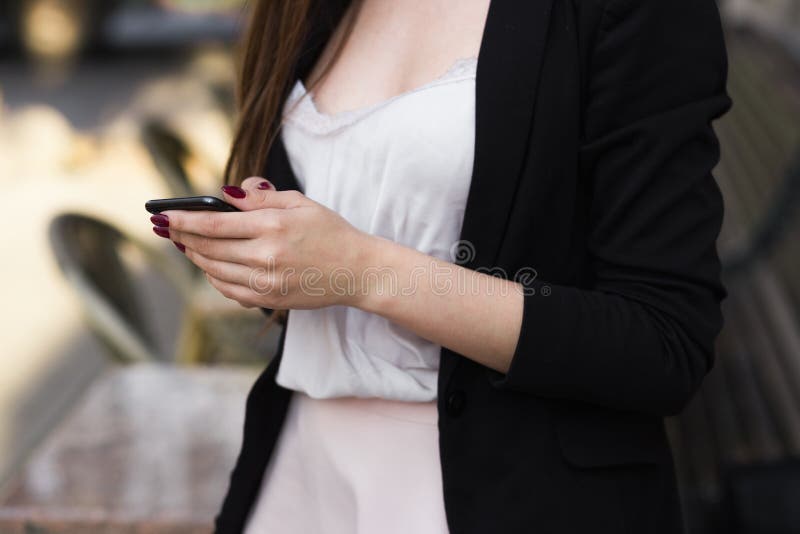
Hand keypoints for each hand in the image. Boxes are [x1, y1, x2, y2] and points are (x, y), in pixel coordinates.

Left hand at [151, 177, 377, 309]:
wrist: (357, 271)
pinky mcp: (270, 299)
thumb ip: (261, 197)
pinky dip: (214, 279)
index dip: (182, 220)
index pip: (212, 224)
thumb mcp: (300, 203)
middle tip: (168, 229)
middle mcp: (265, 256)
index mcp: (271, 226)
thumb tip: (226, 193)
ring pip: (214, 271)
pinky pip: (229, 291)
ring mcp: (266, 282)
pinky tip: (211, 268)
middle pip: (207, 249)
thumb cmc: (331, 232)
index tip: (163, 216)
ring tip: (187, 246)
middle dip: (182, 238)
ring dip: (195, 258)